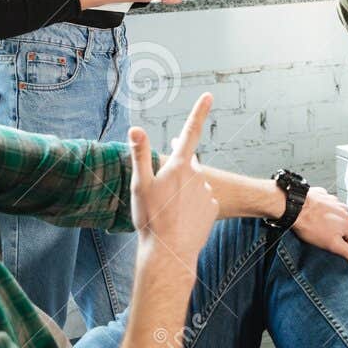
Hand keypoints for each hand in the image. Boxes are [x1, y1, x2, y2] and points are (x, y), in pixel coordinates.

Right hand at [129, 93, 217, 268]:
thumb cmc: (151, 218)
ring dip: (183, 190)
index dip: (199, 111)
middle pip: (187, 163)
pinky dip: (191, 205)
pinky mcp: (212, 208)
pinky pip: (200, 200)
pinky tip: (180, 217)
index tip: (209, 95)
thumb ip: (140, 155)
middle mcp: (197, 175)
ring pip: (193, 183)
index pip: (190, 131)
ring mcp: (206, 192)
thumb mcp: (140, 185)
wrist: (169, 252)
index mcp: (180, 166)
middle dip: (177, 168)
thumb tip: (135, 128)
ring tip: (168, 210)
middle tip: (162, 189)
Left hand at [290, 186, 347, 271]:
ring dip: (328, 224)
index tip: (329, 247)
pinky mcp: (323, 196)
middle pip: (343, 229)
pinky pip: (325, 208)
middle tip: (321, 238)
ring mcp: (334, 201)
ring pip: (335, 218)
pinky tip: (312, 217)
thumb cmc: (311, 225)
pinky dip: (320, 213)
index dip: (340, 248)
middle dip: (334, 235)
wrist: (294, 207)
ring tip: (315, 227)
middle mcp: (345, 209)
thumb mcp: (333, 245)